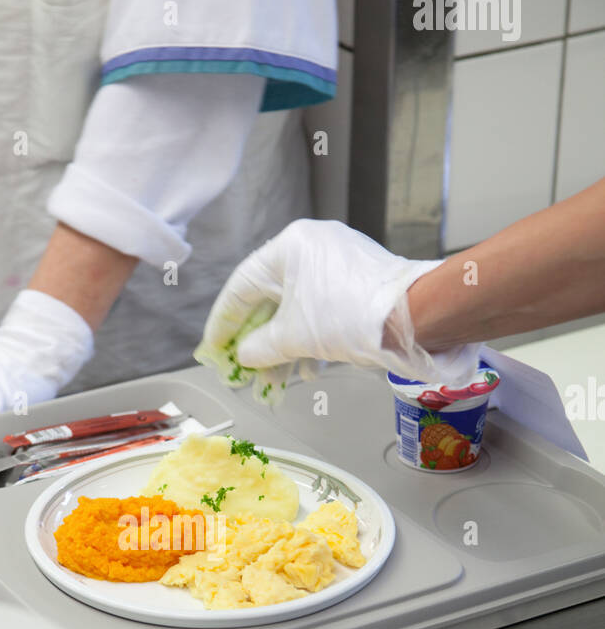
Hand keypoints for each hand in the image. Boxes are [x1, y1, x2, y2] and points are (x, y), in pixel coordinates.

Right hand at [202, 219, 478, 382]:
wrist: (415, 317)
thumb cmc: (349, 317)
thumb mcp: (294, 337)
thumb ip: (259, 347)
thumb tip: (244, 356)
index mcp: (289, 246)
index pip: (241, 287)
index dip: (222, 323)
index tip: (213, 350)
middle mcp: (311, 245)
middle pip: (269, 298)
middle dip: (255, 341)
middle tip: (240, 369)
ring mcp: (337, 260)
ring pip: (296, 307)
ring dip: (282, 347)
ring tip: (274, 382)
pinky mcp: (357, 278)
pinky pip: (320, 308)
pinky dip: (308, 337)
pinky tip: (307, 370)